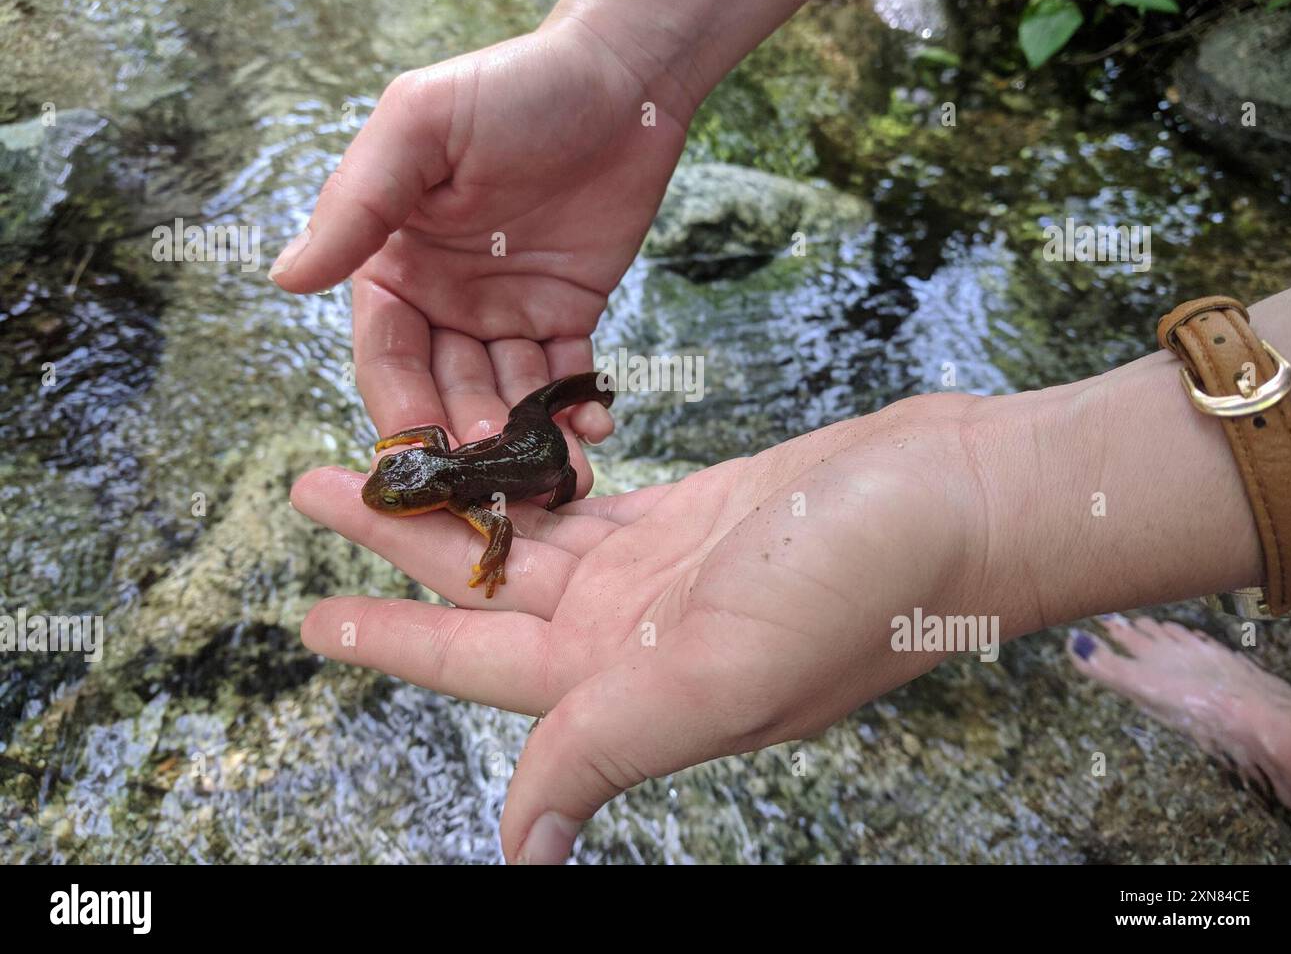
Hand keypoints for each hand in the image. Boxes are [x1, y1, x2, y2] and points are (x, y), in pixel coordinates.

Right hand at [270, 18, 691, 474]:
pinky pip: (565, 377)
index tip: (424, 456)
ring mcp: (505, 310)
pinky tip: (591, 432)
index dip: (402, 407)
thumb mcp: (421, 127)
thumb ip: (358, 203)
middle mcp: (443, 297)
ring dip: (525, 439)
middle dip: (469, 436)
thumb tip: (282, 278)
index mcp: (393, 262)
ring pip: (506, 395)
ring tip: (558, 475)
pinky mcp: (567, 313)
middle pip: (445, 388)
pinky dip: (575, 409)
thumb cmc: (512, 87)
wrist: (621, 77)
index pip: (386, 355)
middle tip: (501, 477)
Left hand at [290, 393, 989, 862]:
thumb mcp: (721, 672)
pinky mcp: (702, 517)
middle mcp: (638, 639)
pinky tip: (503, 463)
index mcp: (629, 685)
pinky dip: (543, 484)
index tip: (317, 618)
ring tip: (396, 454)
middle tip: (322, 488)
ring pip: (533, 540)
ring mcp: (669, 576)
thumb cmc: (863, 584)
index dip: (394, 642)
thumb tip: (522, 847)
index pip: (479, 668)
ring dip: (463, 502)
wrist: (962, 503)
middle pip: (488, 592)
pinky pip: (594, 505)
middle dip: (403, 543)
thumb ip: (608, 747)